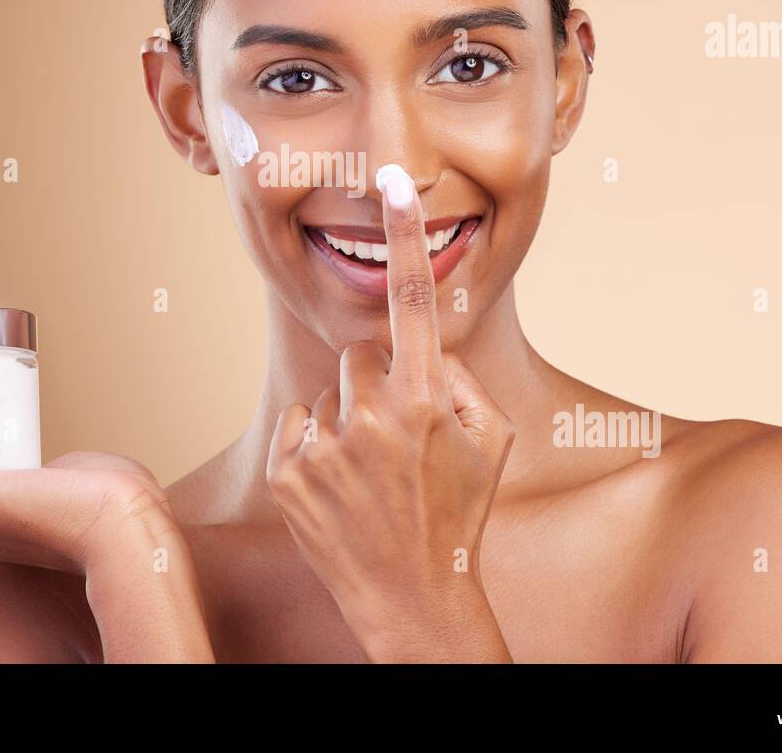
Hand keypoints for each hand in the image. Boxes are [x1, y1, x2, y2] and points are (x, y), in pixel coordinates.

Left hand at [265, 166, 516, 661]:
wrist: (414, 599)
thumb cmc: (459, 516)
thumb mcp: (494, 445)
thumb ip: (465, 379)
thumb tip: (427, 349)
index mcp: (427, 400)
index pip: (414, 300)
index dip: (403, 235)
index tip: (392, 181)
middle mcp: (371, 415)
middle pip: (361, 357)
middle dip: (378, 385)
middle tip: (398, 441)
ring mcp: (324, 446)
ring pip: (329, 396)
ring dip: (347, 422)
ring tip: (371, 475)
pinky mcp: (288, 472)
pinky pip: (299, 427)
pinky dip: (315, 449)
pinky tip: (340, 488)